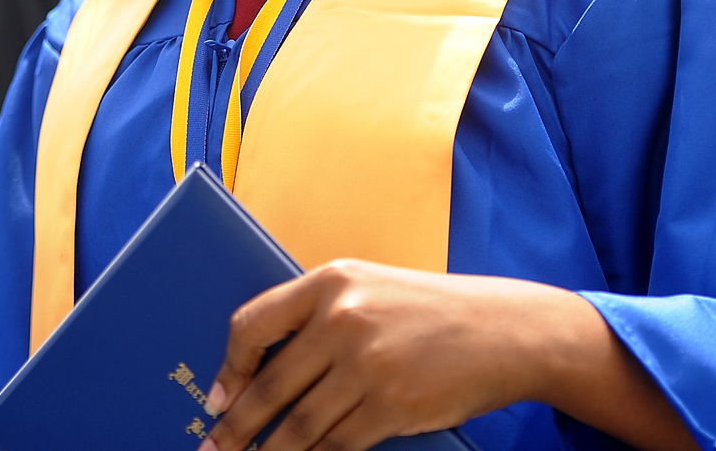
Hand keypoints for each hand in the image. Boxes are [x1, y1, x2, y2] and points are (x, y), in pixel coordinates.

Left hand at [199, 260, 695, 450]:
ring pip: (299, 424)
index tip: (217, 398)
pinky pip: (337, 444)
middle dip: (237, 426)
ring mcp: (367, 365)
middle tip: (213, 449)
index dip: (228, 367)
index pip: (252, 324)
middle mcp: (342, 319)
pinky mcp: (391, 406)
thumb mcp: (368, 288)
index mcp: (329, 281)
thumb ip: (317, 315)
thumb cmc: (426, 310)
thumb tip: (259, 365)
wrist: (501, 330)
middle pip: (269, 385)